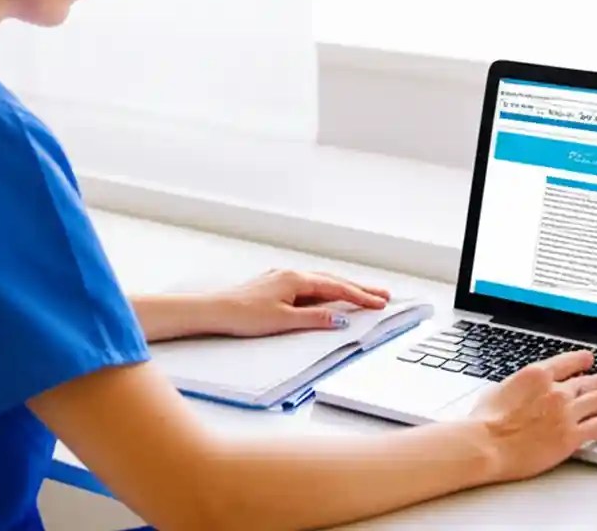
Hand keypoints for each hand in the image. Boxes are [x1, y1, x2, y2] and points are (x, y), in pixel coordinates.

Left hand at [210, 269, 391, 337]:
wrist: (213, 311)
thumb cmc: (244, 315)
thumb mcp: (283, 321)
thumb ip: (314, 319)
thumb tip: (341, 319)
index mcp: (296, 279)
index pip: (336, 288)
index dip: (360, 296)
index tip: (380, 303)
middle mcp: (291, 274)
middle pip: (332, 281)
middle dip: (358, 289)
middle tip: (383, 295)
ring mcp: (282, 278)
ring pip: (320, 282)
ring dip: (343, 289)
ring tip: (362, 295)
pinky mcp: (274, 286)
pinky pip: (308, 286)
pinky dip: (325, 291)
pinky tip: (327, 297)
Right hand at [470, 351, 596, 483]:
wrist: (486, 446)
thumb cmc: (485, 421)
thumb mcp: (500, 389)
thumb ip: (522, 386)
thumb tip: (525, 389)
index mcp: (537, 375)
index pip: (572, 360)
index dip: (584, 360)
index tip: (588, 362)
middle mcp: (556, 391)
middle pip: (591, 381)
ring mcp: (567, 413)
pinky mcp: (572, 437)